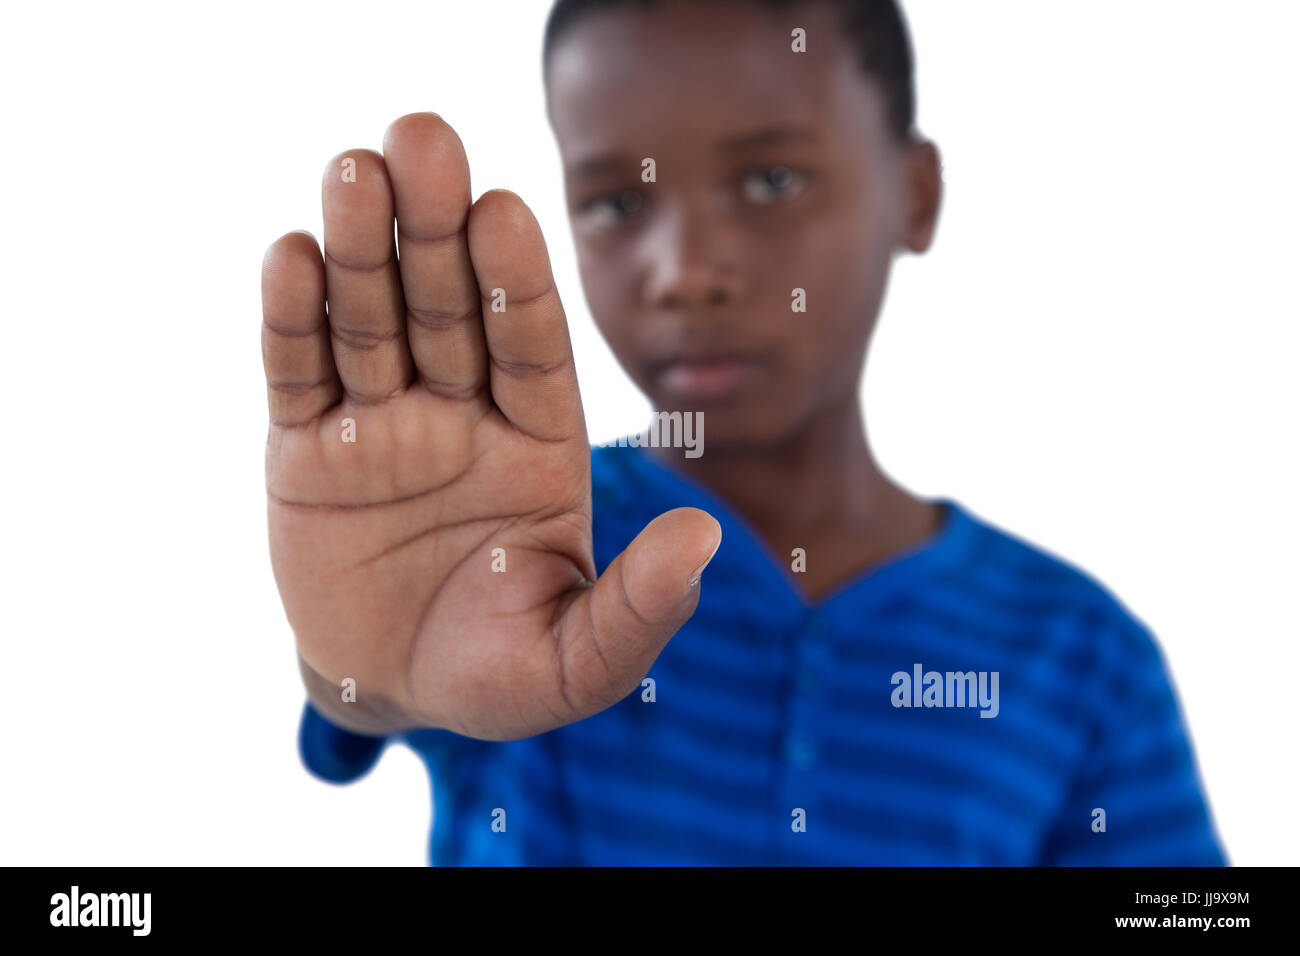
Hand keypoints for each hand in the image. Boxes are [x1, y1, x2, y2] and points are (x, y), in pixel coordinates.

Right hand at [261, 113, 719, 740]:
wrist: (397, 696)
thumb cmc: (501, 675)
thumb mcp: (580, 663)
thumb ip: (641, 606)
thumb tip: (707, 536)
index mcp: (537, 442)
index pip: (530, 346)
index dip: (515, 280)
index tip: (505, 208)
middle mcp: (461, 415)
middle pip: (446, 307)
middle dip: (434, 229)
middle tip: (423, 138)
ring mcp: (381, 425)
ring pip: (370, 320)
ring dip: (360, 246)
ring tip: (353, 170)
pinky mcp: (305, 450)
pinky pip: (299, 372)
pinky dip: (292, 317)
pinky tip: (293, 255)